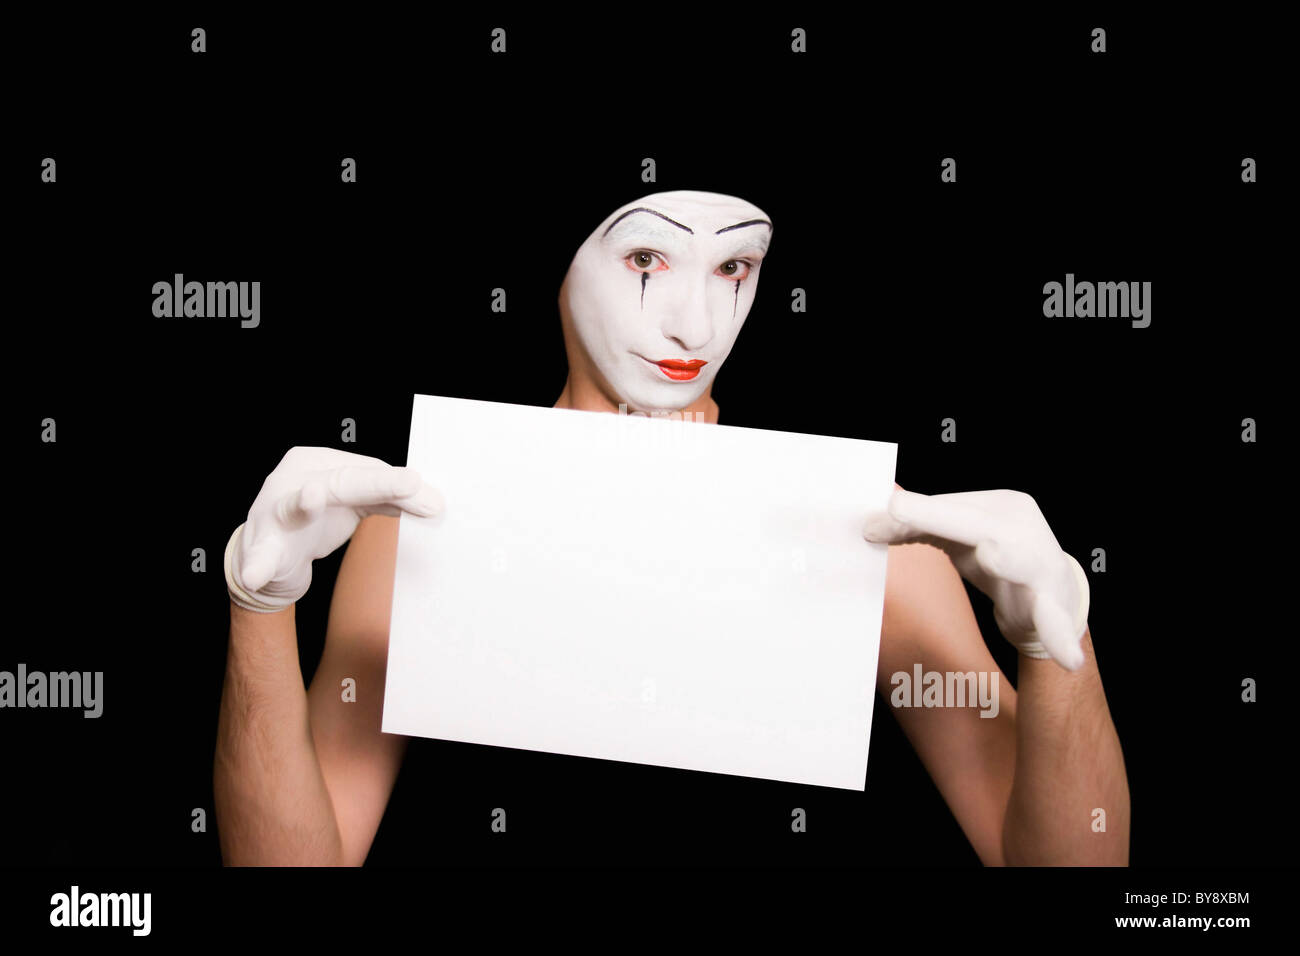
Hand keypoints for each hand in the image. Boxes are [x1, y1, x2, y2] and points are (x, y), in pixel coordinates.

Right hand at [224, 446, 443, 612]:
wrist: (270, 556)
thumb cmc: (317, 519)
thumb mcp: (357, 504)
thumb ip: (391, 500)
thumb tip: (435, 502)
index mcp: (319, 462)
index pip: (365, 469)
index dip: (399, 485)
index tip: (431, 502)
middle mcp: (293, 478)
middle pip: (343, 480)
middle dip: (379, 484)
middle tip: (411, 483)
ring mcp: (273, 511)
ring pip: (296, 506)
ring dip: (304, 502)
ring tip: (312, 498)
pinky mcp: (262, 546)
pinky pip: (261, 557)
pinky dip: (259, 565)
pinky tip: (257, 574)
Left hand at [863, 488, 1088, 669]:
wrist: (1055, 595)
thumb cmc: (996, 556)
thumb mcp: (956, 540)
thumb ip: (921, 530)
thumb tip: (870, 526)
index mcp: (998, 505)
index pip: (946, 506)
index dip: (909, 516)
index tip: (871, 527)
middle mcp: (1021, 526)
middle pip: (971, 521)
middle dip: (935, 515)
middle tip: (897, 506)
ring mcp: (1040, 564)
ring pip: (1018, 560)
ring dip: (1006, 560)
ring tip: (993, 556)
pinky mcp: (1054, 603)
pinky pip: (1053, 619)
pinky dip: (1058, 637)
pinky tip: (1066, 658)